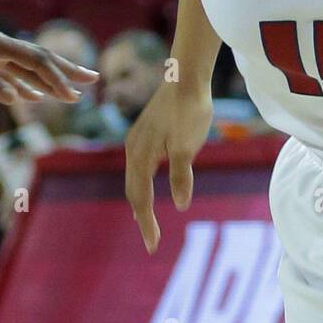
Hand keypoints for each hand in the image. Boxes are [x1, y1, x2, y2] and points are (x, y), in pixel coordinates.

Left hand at [0, 10, 97, 104]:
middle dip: (68, 71)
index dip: (58, 79)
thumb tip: (16, 98)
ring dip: (51, 79)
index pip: (38, 62)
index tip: (74, 96)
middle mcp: (1, 46)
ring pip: (29, 67)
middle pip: (43, 59)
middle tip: (93, 81)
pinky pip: (11, 74)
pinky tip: (32, 97)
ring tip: (70, 92)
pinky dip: (25, 85)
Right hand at [125, 80, 213, 253]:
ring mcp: (137, 140)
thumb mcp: (188, 147)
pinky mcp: (145, 132)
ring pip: (134, 178)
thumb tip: (180, 206)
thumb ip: (182, 176)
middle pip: (133, 191)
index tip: (153, 246)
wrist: (185, 77)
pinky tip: (151, 185)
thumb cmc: (189, 110)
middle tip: (151, 241)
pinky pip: (139, 166)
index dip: (147, 223)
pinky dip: (143, 183)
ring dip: (140, 200)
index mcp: (141, 156)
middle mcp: (133, 149)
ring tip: (147, 220)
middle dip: (142, 217)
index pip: (141, 198)